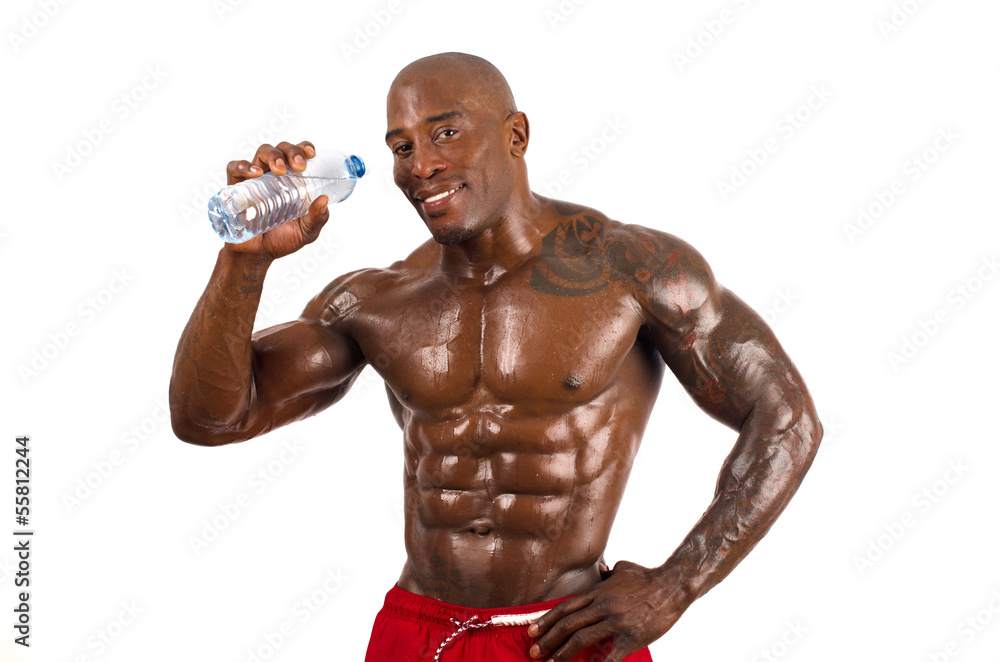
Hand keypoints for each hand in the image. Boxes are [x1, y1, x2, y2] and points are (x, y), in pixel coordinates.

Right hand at [223, 140, 329, 260]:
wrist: (258, 255)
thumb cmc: (282, 240)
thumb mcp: (306, 232)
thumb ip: (317, 218)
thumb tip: (324, 200)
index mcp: (292, 180)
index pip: (298, 154)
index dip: (304, 147)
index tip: (311, 154)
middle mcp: (273, 175)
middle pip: (281, 149)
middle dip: (291, 151)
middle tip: (299, 167)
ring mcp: (254, 179)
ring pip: (261, 153)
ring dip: (272, 156)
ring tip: (279, 170)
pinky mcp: (236, 188)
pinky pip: (235, 168)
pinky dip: (244, 166)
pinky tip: (255, 173)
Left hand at [526, 560, 691, 661]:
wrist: (673, 585)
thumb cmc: (648, 576)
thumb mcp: (623, 568)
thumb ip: (608, 573)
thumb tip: (602, 571)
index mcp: (598, 591)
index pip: (565, 607)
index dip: (546, 620)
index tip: (532, 631)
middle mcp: (603, 605)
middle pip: (568, 624)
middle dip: (548, 639)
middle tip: (534, 652)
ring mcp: (616, 621)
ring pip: (582, 638)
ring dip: (563, 653)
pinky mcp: (631, 636)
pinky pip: (609, 656)